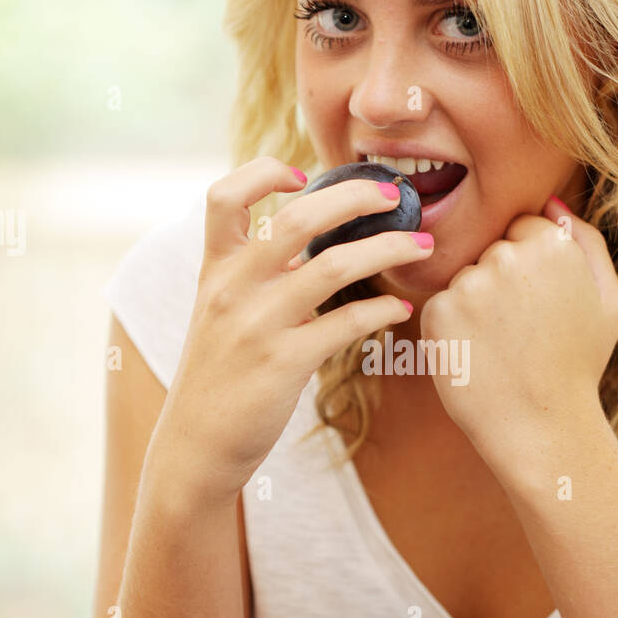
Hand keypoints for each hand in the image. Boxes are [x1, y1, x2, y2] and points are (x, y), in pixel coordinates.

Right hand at [154, 157, 433, 503]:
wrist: (196, 445)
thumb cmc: (220, 375)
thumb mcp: (222, 312)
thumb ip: (260, 274)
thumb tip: (315, 242)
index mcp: (215, 269)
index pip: (223, 196)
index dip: (261, 173)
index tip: (302, 174)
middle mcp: (232, 289)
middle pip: (297, 218)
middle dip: (355, 197)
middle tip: (395, 196)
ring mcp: (257, 326)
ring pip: (334, 266)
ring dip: (387, 250)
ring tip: (421, 246)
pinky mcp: (283, 365)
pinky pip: (345, 324)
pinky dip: (381, 312)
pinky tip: (401, 310)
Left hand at [420, 197, 617, 471]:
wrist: (542, 427)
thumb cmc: (578, 366)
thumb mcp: (609, 301)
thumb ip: (587, 242)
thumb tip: (552, 202)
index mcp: (552, 245)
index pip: (524, 230)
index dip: (533, 271)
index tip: (541, 308)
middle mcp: (508, 256)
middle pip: (492, 251)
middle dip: (502, 283)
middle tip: (523, 333)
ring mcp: (470, 283)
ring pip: (465, 278)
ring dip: (476, 306)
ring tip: (502, 348)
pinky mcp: (438, 311)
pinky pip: (442, 306)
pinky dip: (454, 330)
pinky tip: (479, 356)